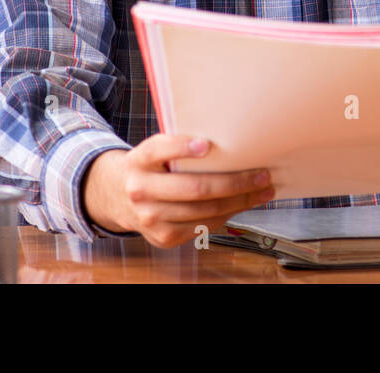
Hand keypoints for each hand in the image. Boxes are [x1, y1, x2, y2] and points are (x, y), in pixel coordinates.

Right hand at [81, 134, 274, 247]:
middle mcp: (141, 190)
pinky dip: (227, 215)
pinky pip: (202, 227)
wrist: (117, 197)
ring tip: (261, 192)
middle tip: (262, 175)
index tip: (206, 145)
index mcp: (139, 160)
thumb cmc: (150, 167)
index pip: (159, 150)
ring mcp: (150, 218)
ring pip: (204, 211)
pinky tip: (241, 205)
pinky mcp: (162, 237)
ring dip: (239, 202)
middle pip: (194, 188)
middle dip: (235, 183)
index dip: (183, 147)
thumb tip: (227, 142)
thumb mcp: (154, 150)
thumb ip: (178, 146)